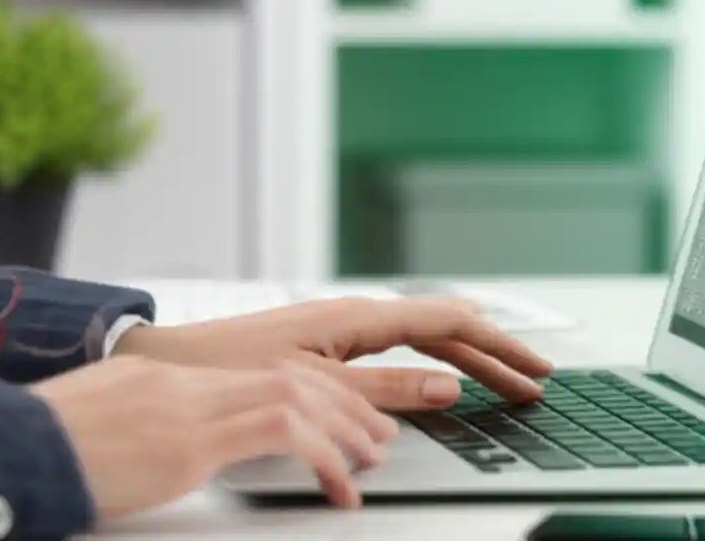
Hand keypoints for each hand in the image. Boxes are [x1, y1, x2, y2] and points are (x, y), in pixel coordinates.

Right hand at [30, 355, 397, 519]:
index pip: (261, 371)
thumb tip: (170, 442)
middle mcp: (184, 382)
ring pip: (296, 398)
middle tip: (376, 434)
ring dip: (343, 429)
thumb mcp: (101, 423)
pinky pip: (279, 434)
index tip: (339, 414)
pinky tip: (337, 485)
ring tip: (369, 459)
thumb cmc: (39, 448)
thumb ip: (145, 422)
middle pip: (290, 376)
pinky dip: (321, 456)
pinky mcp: (188, 442)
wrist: (4, 450)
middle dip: (342, 405)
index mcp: (165, 378)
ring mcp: (187, 407)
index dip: (311, 392)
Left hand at [113, 296, 552, 411]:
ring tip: (503, 378)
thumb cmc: (229, 370)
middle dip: (493, 353)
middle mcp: (354, 315)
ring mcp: (341, 327)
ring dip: (467, 358)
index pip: (449, 324)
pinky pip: (398, 347)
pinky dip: (432, 361)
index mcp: (357, 316)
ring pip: (422, 338)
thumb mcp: (314, 388)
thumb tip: (448, 388)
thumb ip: (384, 390)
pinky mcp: (326, 343)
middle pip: (443, 328)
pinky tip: (441, 373)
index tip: (534, 369)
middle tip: (536, 382)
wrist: (169, 363)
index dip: (498, 346)